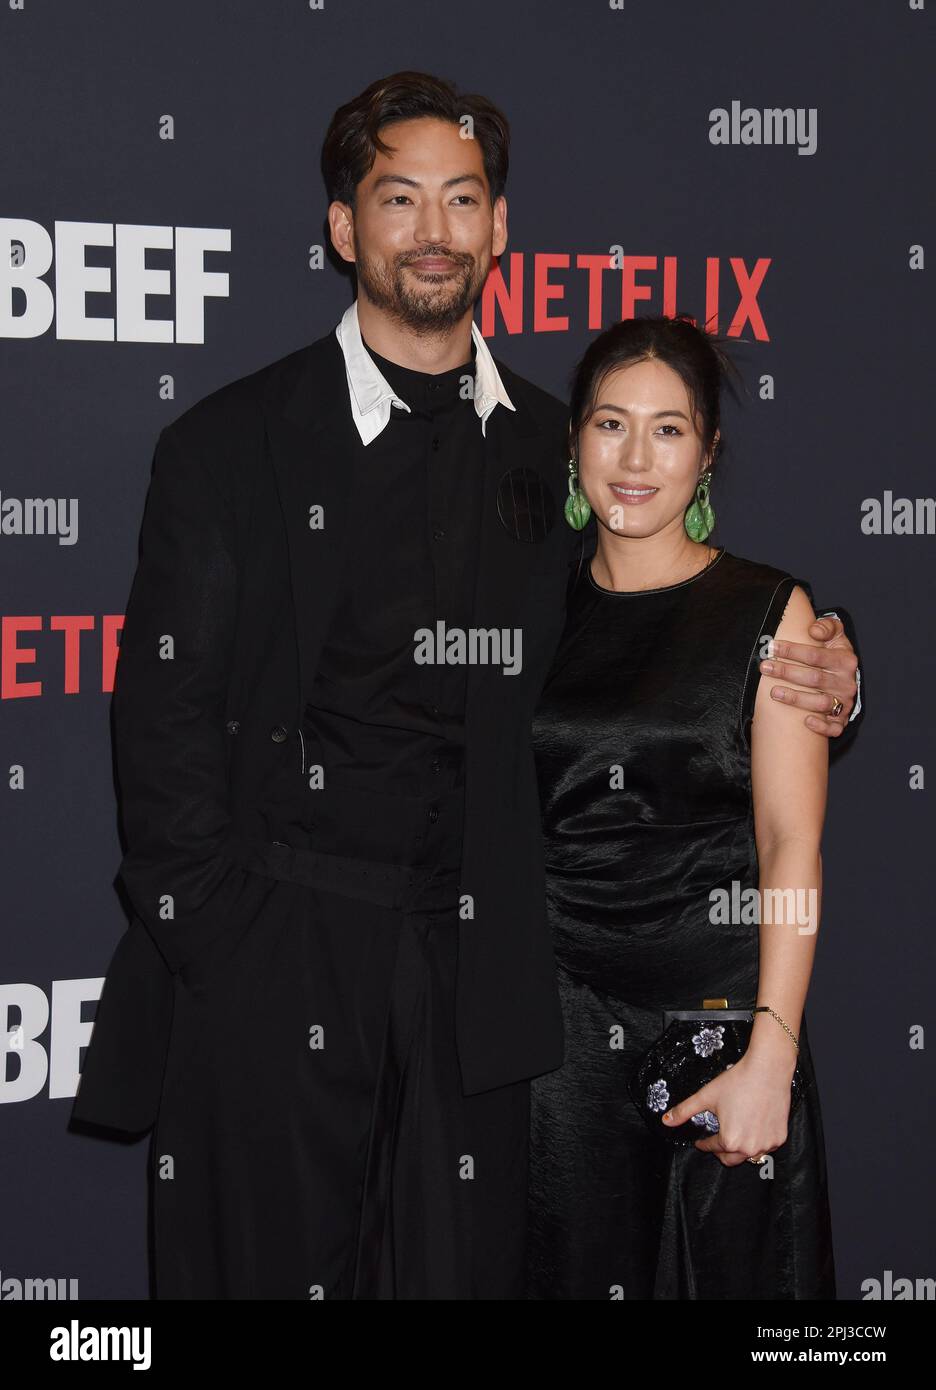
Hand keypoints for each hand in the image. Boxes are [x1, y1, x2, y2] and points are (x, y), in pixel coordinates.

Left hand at [661, 1053, 793, 1166]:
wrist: (767, 1070)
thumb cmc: (737, 1082)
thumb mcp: (706, 1096)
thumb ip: (685, 1110)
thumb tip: (665, 1121)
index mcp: (729, 1141)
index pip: (712, 1148)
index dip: (703, 1144)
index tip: (701, 1141)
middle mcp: (749, 1148)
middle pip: (730, 1159)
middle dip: (721, 1151)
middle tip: (716, 1140)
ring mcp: (767, 1145)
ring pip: (749, 1155)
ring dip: (740, 1148)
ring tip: (734, 1133)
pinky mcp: (780, 1138)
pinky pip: (765, 1146)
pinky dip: (757, 1141)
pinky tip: (752, 1128)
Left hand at [760, 616, 857, 737]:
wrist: (847, 676)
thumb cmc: (835, 654)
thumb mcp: (836, 636)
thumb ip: (827, 627)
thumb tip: (814, 630)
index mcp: (844, 660)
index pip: (816, 655)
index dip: (793, 651)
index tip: (773, 647)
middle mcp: (845, 682)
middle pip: (814, 678)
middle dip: (787, 672)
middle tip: (765, 667)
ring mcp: (844, 702)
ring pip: (820, 702)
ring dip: (796, 698)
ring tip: (773, 692)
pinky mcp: (841, 719)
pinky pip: (834, 727)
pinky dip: (821, 726)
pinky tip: (805, 721)